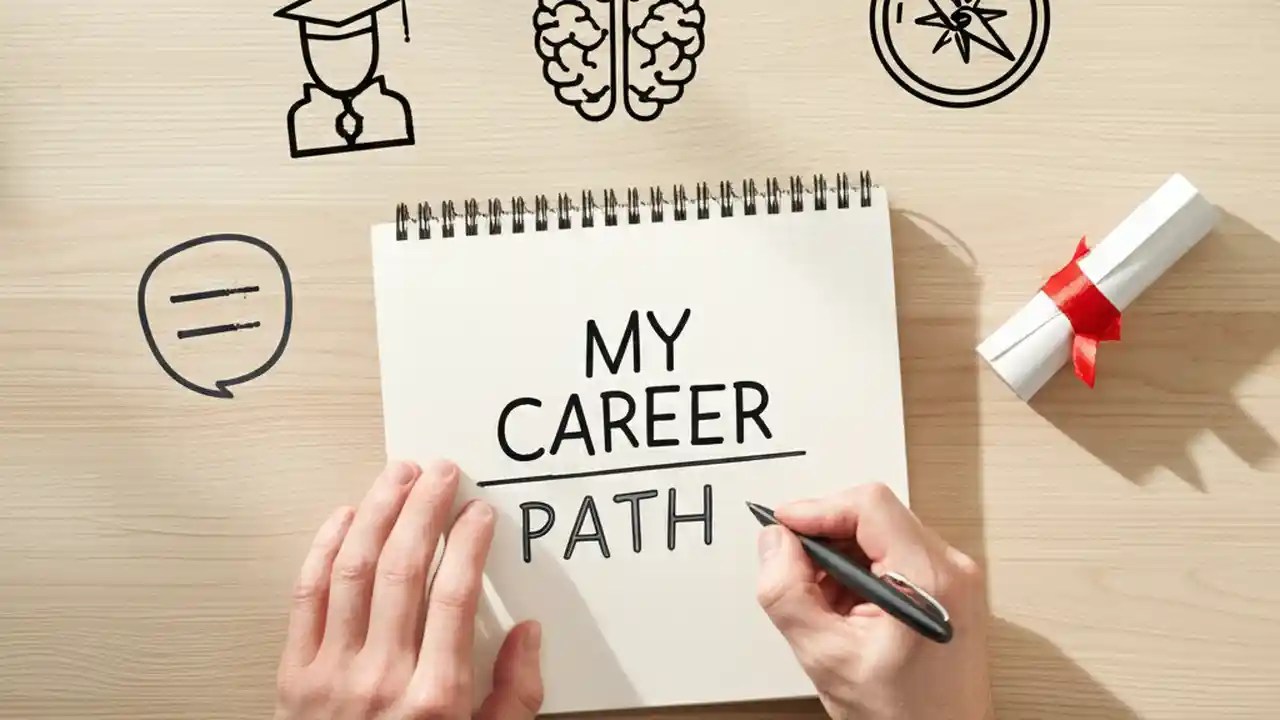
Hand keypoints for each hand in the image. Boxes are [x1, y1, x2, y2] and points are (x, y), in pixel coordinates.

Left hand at [274, 460, 543, 719]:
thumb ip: (515, 696)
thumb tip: (528, 634)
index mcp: (436, 697)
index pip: (454, 594)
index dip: (469, 542)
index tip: (480, 512)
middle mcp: (383, 678)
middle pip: (404, 567)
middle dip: (424, 508)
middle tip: (441, 472)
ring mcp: (332, 673)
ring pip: (355, 569)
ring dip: (377, 512)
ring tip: (397, 476)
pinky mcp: (293, 675)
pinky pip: (307, 596)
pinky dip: (324, 548)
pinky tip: (344, 517)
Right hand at [755, 483, 991, 719]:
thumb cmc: (904, 716)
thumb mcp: (827, 657)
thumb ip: (788, 593)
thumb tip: (774, 544)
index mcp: (929, 579)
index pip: (868, 506)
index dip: (817, 508)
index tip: (784, 525)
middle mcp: (951, 570)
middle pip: (874, 514)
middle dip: (825, 537)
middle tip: (795, 570)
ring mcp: (954, 578)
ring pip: (881, 533)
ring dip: (840, 557)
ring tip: (824, 601)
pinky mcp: (948, 587)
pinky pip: (894, 555)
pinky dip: (860, 571)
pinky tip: (847, 608)